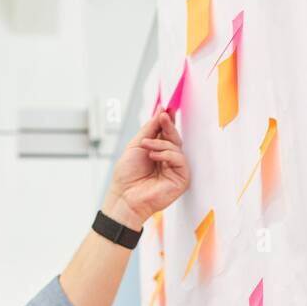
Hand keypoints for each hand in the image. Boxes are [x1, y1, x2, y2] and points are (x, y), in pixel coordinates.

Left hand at [102, 110, 189, 229]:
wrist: (125, 197)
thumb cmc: (127, 175)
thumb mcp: (136, 145)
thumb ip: (150, 128)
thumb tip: (161, 110)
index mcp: (157, 152)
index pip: (166, 134)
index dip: (168, 121)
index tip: (167, 108)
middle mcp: (168, 160)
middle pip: (174, 138)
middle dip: (168, 126)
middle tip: (163, 116)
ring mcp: (175, 170)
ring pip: (177, 147)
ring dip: (161, 143)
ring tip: (146, 146)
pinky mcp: (182, 179)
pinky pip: (179, 159)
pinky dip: (166, 154)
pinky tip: (154, 157)